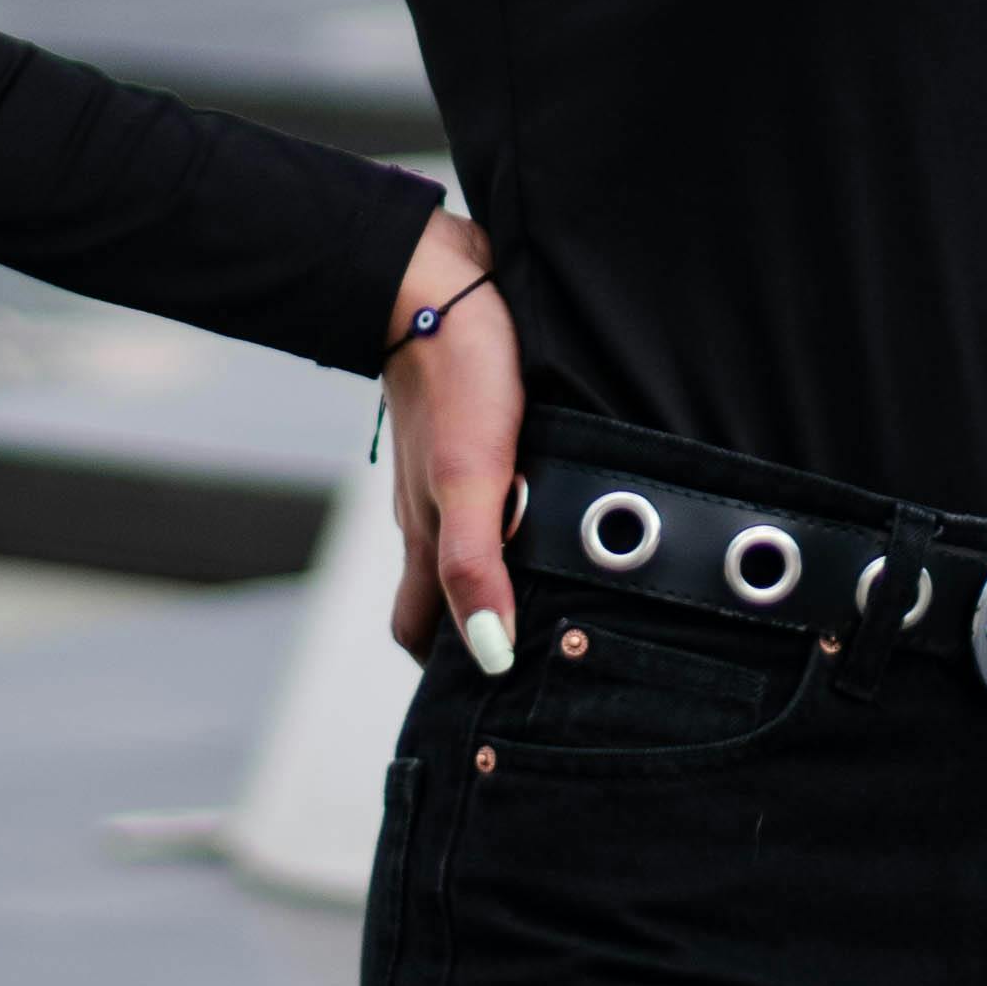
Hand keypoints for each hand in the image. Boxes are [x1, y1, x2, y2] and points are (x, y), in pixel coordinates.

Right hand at [384, 213, 524, 674]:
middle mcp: (434, 508)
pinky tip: (559, 503)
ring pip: (469, 538)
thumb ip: (474, 563)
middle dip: (475, 629)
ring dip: (504, 569)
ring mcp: (450, 466)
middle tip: (538, 656)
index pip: (420, 631)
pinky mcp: (475, 424)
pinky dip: (517, 512)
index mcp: (427, 534)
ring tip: (566, 589)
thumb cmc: (458, 376)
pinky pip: (491, 487)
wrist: (437, 277)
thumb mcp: (472, 477)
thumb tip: (489, 654)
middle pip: (444, 592)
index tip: (488, 708)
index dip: (444, 671)